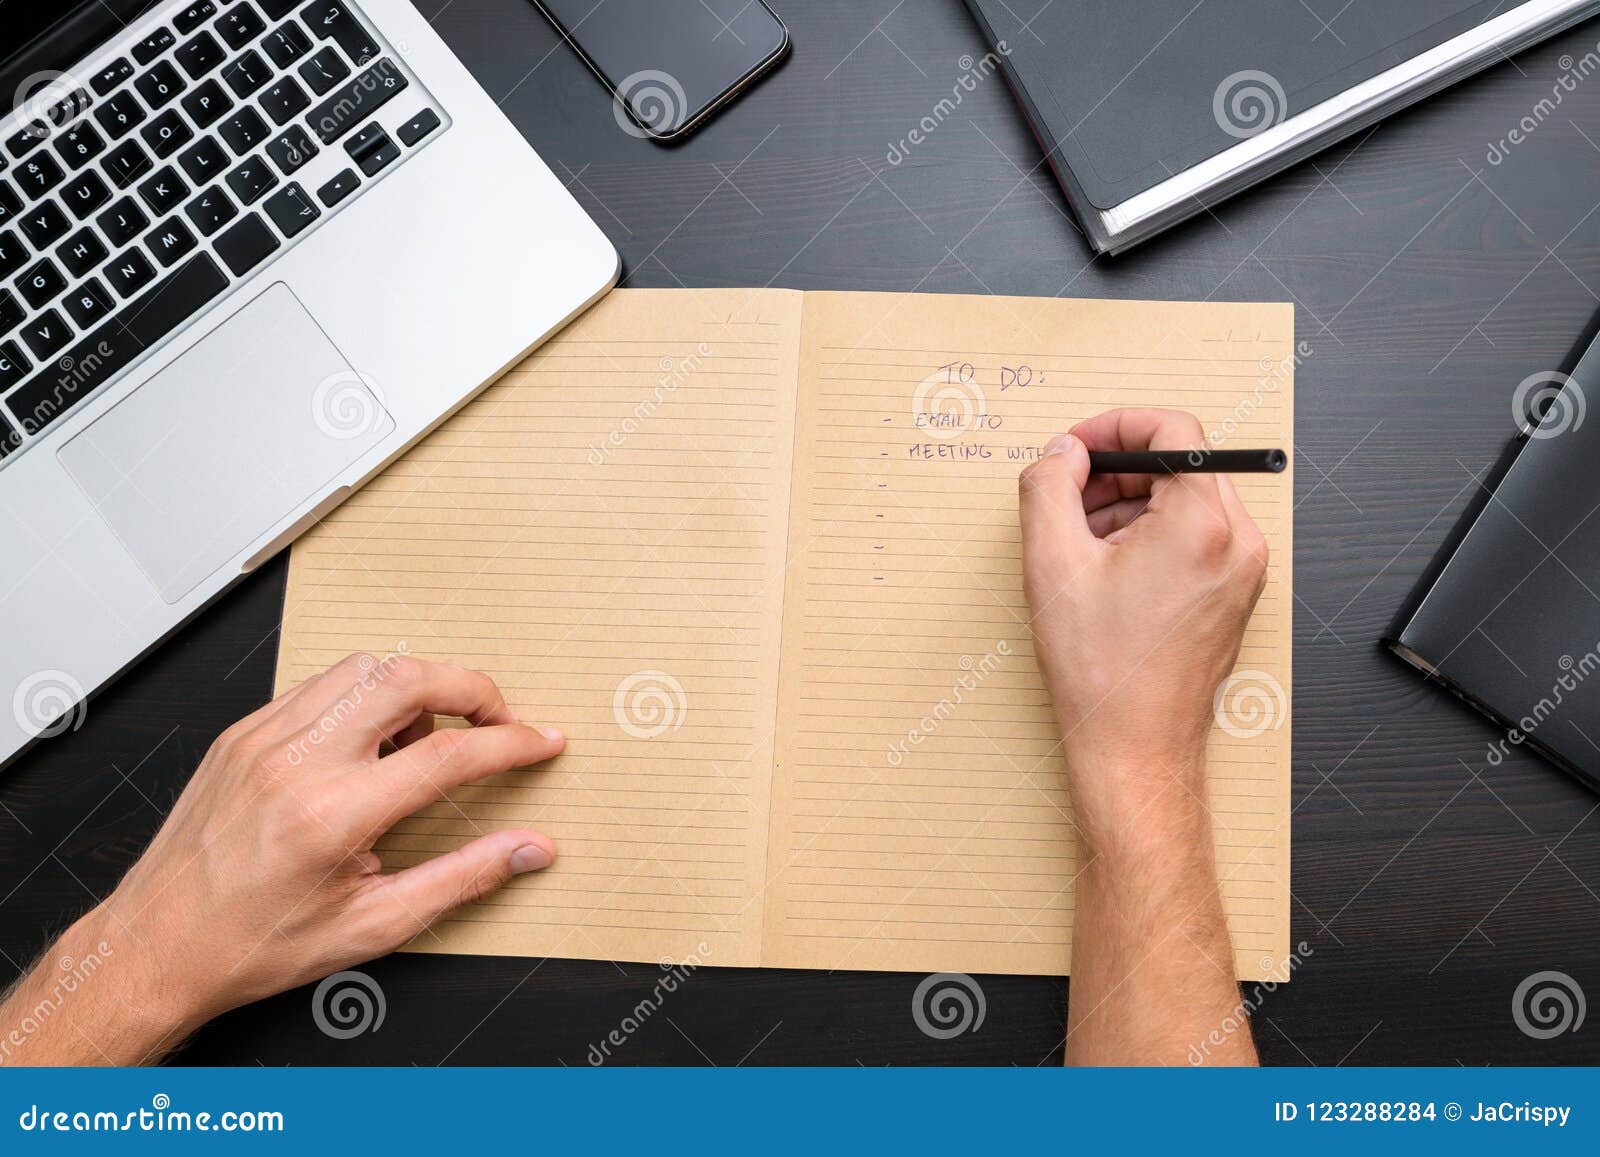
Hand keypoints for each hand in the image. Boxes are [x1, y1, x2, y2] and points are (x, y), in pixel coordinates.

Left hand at [7, 653, 562, 1063]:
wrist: (154, 947)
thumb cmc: (254, 945)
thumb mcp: (372, 927)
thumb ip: (462, 878)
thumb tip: (530, 849)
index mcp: (332, 816)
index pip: (449, 754)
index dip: (511, 743)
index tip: (543, 742)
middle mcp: (296, 763)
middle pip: (408, 677)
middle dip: (471, 688)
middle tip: (496, 721)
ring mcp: (262, 738)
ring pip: (363, 667)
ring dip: (415, 688)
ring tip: (426, 740)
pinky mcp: (242, 733)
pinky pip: (319, 686)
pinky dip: (363, 699)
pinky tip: (371, 744)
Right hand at [1018, 409, 1267, 848]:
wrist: (1133, 748)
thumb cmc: (1100, 670)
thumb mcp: (1051, 563)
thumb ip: (1049, 486)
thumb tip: (1062, 453)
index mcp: (1204, 523)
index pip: (1174, 429)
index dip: (1115, 426)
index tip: (1075, 450)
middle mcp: (1239, 541)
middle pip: (1181, 463)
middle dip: (1116, 472)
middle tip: (1066, 499)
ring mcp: (1244, 571)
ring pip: (1186, 500)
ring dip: (1129, 505)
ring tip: (1080, 544)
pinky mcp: (1234, 595)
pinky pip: (1195, 536)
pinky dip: (1150, 535)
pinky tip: (1106, 571)